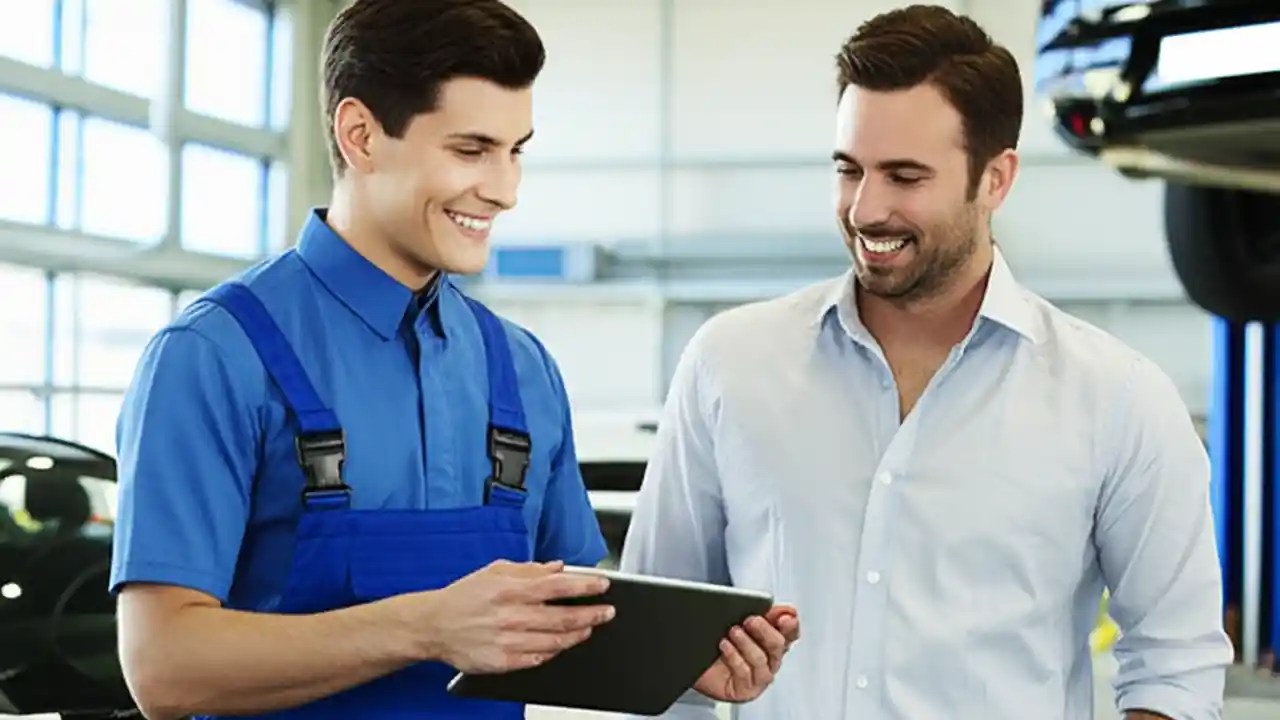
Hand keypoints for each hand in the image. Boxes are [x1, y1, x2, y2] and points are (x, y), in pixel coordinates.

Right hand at [416, 559, 614, 673]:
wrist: (434, 625)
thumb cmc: (464, 596)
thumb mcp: (495, 571)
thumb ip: (529, 569)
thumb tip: (557, 567)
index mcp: (511, 589)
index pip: (558, 586)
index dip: (585, 586)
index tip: (602, 586)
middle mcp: (511, 615)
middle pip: (562, 616)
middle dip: (591, 613)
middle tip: (607, 611)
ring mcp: (508, 640)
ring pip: (555, 640)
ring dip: (578, 634)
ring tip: (590, 627)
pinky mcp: (503, 661)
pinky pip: (538, 658)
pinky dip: (555, 651)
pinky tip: (563, 644)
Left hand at [693, 604, 799, 702]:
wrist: (693, 662)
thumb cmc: (716, 643)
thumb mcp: (739, 622)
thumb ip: (763, 615)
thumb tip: (784, 610)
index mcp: (771, 642)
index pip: (790, 633)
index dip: (790, 625)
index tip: (784, 616)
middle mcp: (768, 661)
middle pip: (778, 646)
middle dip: (765, 630)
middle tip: (751, 619)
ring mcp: (758, 678)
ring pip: (761, 660)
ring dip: (747, 643)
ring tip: (734, 631)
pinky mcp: (746, 691)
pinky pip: (745, 673)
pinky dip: (734, 657)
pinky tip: (725, 646)